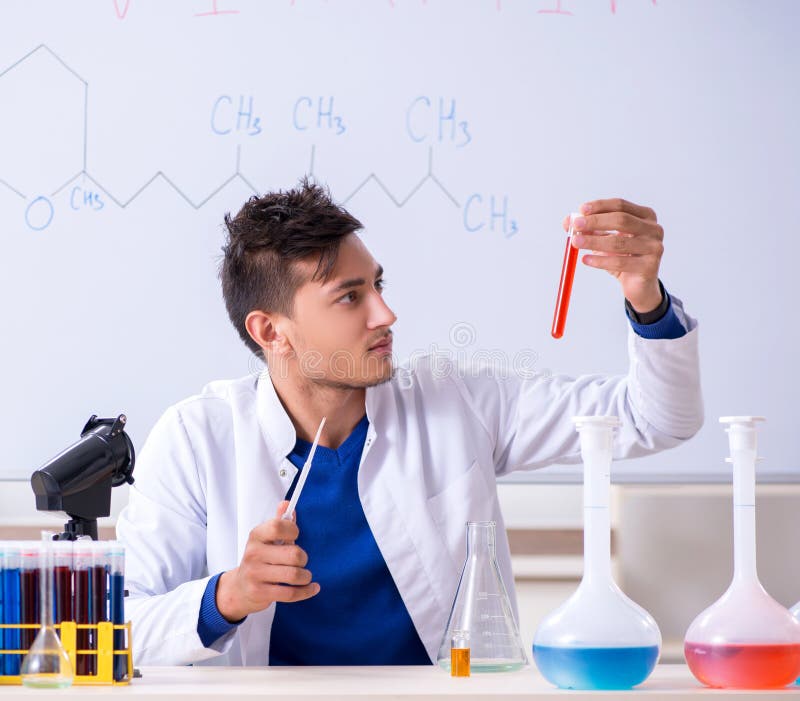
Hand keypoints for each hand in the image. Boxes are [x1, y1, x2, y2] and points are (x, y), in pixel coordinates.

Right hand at [216, 501, 319, 621]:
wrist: (239, 588)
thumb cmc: (259, 559)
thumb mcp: (266, 538)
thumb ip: (279, 521)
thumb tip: (287, 504)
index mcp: (256, 536)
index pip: (277, 526)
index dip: (293, 530)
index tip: (296, 536)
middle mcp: (253, 553)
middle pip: (293, 554)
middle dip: (303, 558)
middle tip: (301, 561)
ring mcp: (255, 574)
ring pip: (294, 575)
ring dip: (305, 576)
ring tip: (305, 575)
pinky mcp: (260, 593)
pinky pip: (291, 593)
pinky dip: (306, 591)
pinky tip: (312, 588)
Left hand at [564, 198, 663, 313]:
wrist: (638, 285)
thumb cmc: (622, 257)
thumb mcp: (604, 240)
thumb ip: (588, 229)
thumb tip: (568, 221)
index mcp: (645, 216)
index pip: (620, 205)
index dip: (600, 206)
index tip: (581, 209)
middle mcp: (654, 229)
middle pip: (622, 220)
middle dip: (596, 222)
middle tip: (576, 225)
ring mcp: (654, 247)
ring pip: (619, 242)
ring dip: (594, 241)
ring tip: (576, 242)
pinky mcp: (650, 266)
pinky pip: (620, 262)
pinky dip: (600, 260)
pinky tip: (586, 259)